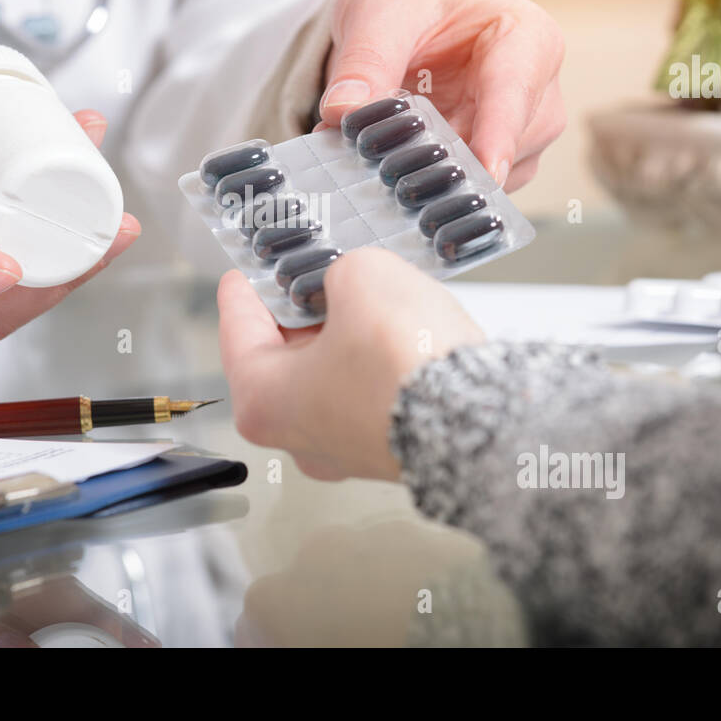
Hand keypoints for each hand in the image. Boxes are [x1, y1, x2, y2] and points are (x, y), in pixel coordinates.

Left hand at [217, 248, 484, 480]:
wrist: (482, 420)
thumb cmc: (408, 363)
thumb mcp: (361, 275)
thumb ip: (340, 270)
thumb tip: (349, 280)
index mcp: (262, 401)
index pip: (237, 329)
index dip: (246, 286)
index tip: (246, 269)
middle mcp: (296, 436)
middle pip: (283, 356)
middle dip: (301, 309)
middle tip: (313, 272)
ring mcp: (344, 450)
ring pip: (330, 377)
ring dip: (345, 336)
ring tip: (366, 296)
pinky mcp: (389, 450)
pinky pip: (371, 395)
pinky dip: (378, 363)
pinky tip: (397, 331)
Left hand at [318, 0, 565, 190]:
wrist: (403, 10)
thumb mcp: (380, 13)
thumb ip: (364, 61)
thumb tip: (343, 111)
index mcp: (526, 36)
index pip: (516, 91)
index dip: (500, 134)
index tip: (486, 172)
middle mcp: (536, 88)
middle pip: (511, 142)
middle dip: (454, 163)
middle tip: (398, 174)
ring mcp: (520, 129)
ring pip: (494, 174)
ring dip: (441, 180)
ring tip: (389, 170)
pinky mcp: (493, 158)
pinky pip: (471, 186)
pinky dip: (434, 187)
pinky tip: (398, 175)